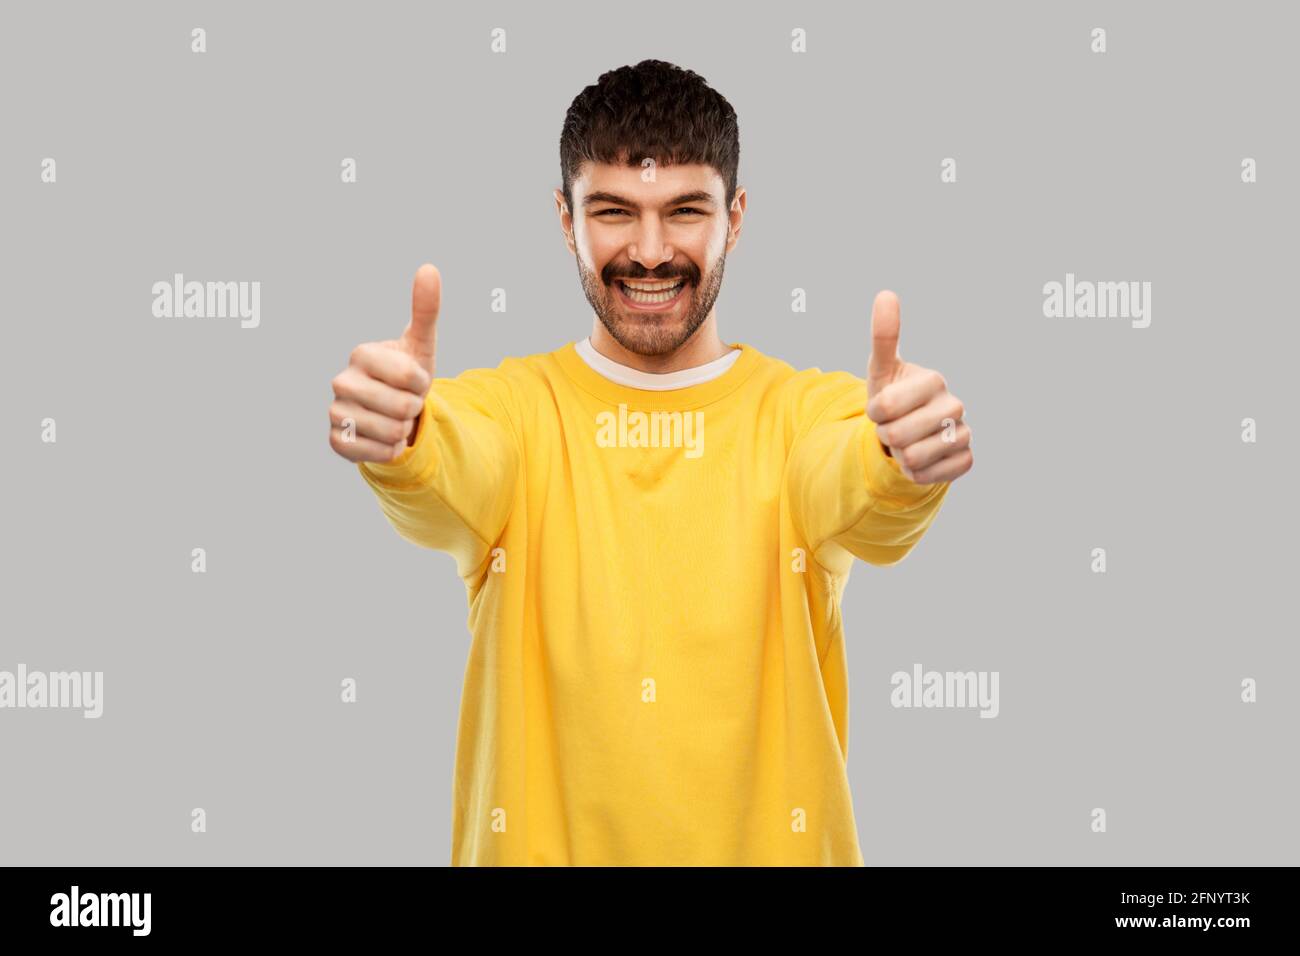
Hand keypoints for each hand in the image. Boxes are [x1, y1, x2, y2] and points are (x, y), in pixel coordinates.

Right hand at [329, 264, 440, 462]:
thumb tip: (429, 268)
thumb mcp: (421, 344)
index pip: (411, 376)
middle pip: (402, 407)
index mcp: (361, 353)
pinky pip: (377, 453)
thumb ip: (426, 309)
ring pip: (391, 432)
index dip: (423, 383)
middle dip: (415, 408)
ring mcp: (335, 411)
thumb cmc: (408, 375)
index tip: (414, 380)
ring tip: (395, 418)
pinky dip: (390, 450)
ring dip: (404, 429)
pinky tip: (384, 437)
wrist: (393, 411)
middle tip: (406, 401)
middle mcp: (341, 381)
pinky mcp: (336, 441)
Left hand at [865, 290, 972, 484]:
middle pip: (899, 435)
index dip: (874, 413)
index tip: (880, 408)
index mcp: (934, 380)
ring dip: (899, 455)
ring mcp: (964, 433)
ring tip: (905, 442)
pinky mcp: (966, 460)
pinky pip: (931, 476)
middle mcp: (954, 405)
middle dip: (886, 435)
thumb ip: (883, 336)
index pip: (886, 406)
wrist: (909, 430)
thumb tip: (886, 294)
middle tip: (892, 427)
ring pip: (914, 458)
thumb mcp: (881, 370)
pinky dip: (916, 473)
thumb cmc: (892, 396)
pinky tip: (920, 459)